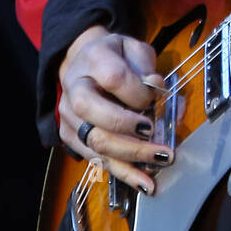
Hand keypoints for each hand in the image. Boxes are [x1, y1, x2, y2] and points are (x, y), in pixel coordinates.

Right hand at [57, 25, 171, 193]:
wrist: (82, 63)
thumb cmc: (115, 56)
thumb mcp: (134, 49)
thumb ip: (146, 66)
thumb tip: (156, 87)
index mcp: (93, 58)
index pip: (114, 78)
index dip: (138, 93)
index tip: (156, 98)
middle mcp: (75, 87)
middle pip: (96, 116)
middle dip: (131, 135)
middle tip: (161, 144)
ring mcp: (69, 115)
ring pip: (95, 143)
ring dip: (130, 159)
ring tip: (159, 164)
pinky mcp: (69, 136)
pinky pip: (95, 158)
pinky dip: (121, 172)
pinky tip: (143, 181)